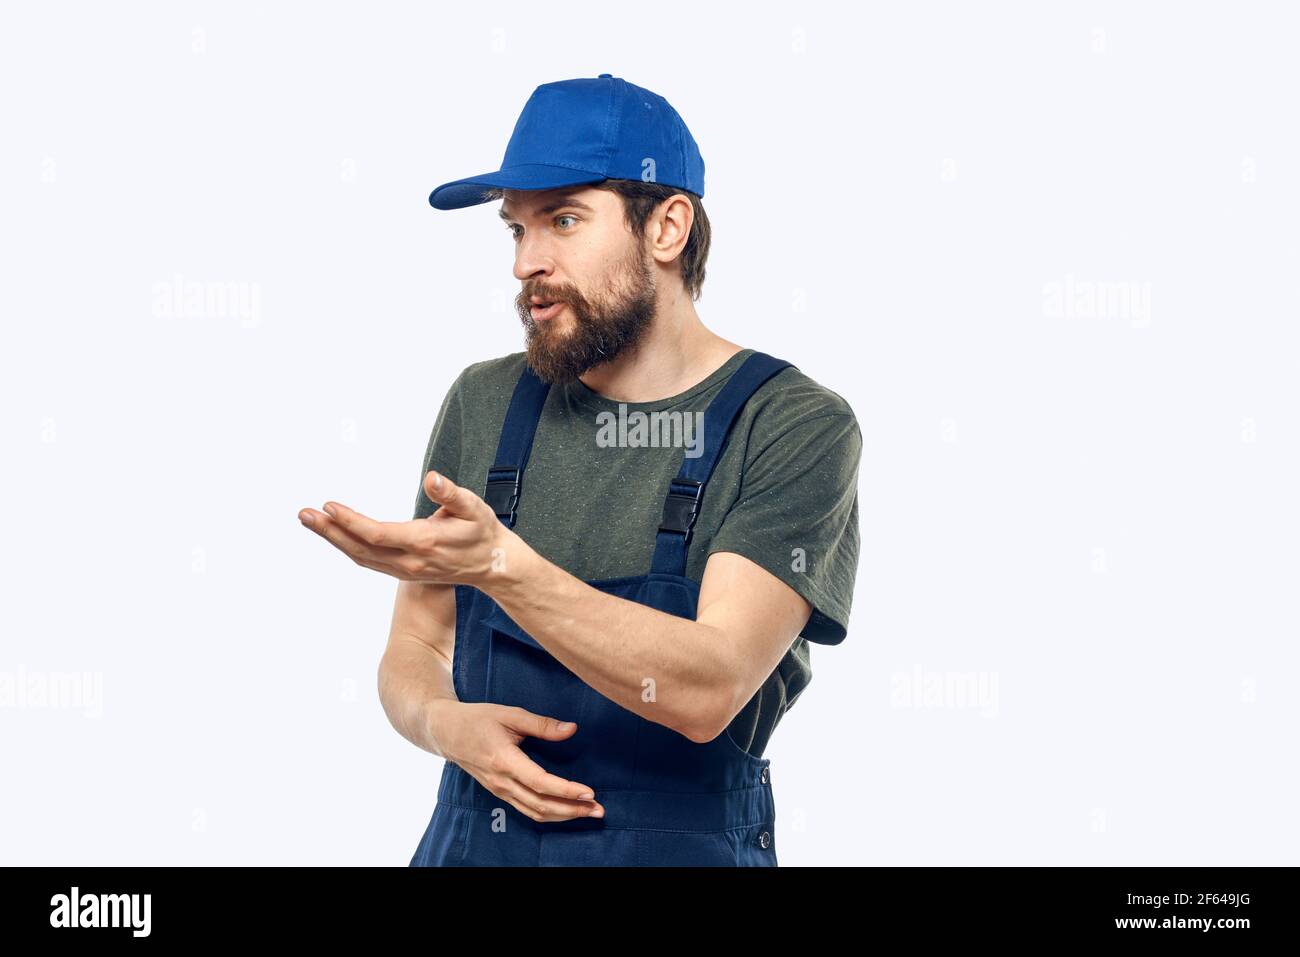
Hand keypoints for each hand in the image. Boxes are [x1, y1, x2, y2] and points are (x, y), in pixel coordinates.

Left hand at [298, 470, 518, 586]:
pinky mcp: (402, 571)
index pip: (376, 533)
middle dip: (328, 531)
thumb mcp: (474, 507)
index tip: (328, 506)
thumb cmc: (483, 532)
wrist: (493, 566)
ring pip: (360, 556)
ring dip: (333, 539)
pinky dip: (347, 547)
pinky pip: (368, 560)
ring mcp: (404, 570)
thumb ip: (451, 494)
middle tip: (303, 514)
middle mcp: (409, 561)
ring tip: (310, 521)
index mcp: (423, 542)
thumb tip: (432, 478)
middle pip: (359, 548)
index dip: (350, 521)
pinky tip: (335, 535)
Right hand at [433, 701, 604, 822]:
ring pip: (534, 812)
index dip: (567, 790)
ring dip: (564, 816)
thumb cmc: (477, 718)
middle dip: (573, 810)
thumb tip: (572, 729)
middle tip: (599, 809)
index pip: (540, 782)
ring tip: (589, 812)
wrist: (445, 732)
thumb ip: (542, 724)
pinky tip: (566, 811)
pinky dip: (549, 814)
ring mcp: (499, 790)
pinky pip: (526, 809)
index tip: (590, 792)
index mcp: (503, 760)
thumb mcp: (510, 714)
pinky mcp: (499, 792)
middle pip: (540, 804)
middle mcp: (501, 781)